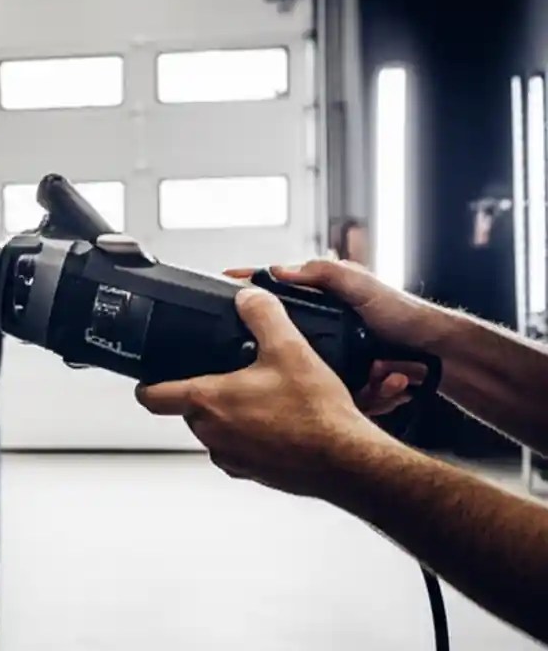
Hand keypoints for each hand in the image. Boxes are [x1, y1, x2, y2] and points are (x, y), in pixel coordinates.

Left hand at [136, 287, 394, 496]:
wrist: (348, 460)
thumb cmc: (316, 413)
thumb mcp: (289, 348)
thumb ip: (263, 315)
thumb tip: (248, 296)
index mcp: (208, 402)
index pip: (152, 397)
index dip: (148, 384)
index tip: (151, 378)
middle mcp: (211, 434)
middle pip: (189, 409)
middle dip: (205, 392)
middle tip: (234, 375)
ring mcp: (231, 458)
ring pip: (215, 429)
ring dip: (230, 414)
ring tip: (263, 398)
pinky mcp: (252, 473)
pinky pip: (239, 449)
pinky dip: (251, 435)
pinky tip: (279, 422)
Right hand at [226, 260, 441, 417]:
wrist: (439, 353)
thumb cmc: (405, 314)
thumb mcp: (362, 285)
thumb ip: (322, 273)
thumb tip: (280, 270)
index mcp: (323, 297)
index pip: (277, 288)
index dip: (250, 285)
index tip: (224, 284)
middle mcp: (325, 326)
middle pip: (287, 336)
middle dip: (292, 353)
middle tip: (294, 362)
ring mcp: (335, 354)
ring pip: (310, 370)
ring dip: (341, 378)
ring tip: (379, 371)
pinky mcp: (347, 379)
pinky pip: (340, 391)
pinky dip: (367, 392)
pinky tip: (388, 381)